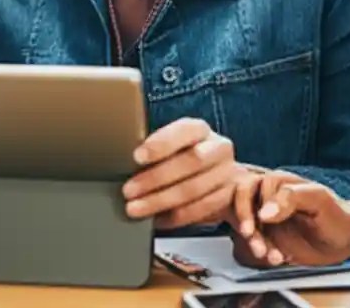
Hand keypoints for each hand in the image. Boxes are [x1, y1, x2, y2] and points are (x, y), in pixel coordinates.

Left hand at [123, 118, 240, 229]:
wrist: (217, 175)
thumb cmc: (183, 157)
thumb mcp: (171, 147)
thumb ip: (153, 150)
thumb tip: (121, 160)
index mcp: (200, 129)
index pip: (183, 131)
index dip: (160, 144)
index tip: (137, 157)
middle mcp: (218, 148)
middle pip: (190, 162)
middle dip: (156, 178)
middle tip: (129, 190)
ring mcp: (226, 174)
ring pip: (194, 189)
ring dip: (161, 201)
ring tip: (136, 208)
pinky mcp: (228, 197)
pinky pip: (201, 210)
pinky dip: (176, 217)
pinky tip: (156, 219)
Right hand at [229, 170, 349, 266]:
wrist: (346, 239)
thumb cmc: (336, 214)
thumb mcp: (318, 200)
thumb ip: (291, 198)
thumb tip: (264, 212)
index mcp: (277, 182)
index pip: (249, 188)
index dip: (249, 207)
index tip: (259, 222)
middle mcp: (268, 198)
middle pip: (239, 205)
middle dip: (245, 224)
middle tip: (254, 241)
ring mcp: (266, 219)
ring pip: (244, 226)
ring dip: (253, 242)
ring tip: (270, 256)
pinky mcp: (268, 237)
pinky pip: (254, 243)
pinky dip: (262, 253)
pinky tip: (277, 258)